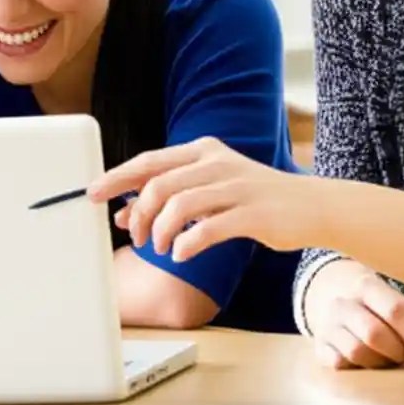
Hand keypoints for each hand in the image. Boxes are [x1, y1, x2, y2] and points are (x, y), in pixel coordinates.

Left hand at [87, 137, 321, 259]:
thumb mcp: (210, 191)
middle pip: (159, 184)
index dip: (117, 177)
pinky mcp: (252, 214)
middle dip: (139, 213)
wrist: (311, 207)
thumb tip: (124, 215)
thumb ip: (170, 197)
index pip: (149, 161)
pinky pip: (207, 229)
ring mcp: (236, 187)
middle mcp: (217, 163)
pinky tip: (181, 254)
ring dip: (161, 232)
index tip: (92, 193)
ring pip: (179, 205)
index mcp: (203, 150)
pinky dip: (186, 244)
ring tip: (162, 248)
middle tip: (137, 236)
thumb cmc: (254, 200)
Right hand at [305, 259, 403, 368]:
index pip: (396, 310)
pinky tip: (367, 360)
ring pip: (357, 352)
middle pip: (375, 334)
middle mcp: (343, 304)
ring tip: (389, 357)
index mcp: (366, 285)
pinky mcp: (319, 345)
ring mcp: (327, 325)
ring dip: (380, 362)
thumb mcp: (386, 293)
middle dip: (399, 351)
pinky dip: (357, 367)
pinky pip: (339, 363)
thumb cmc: (366, 297)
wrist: (323, 289)